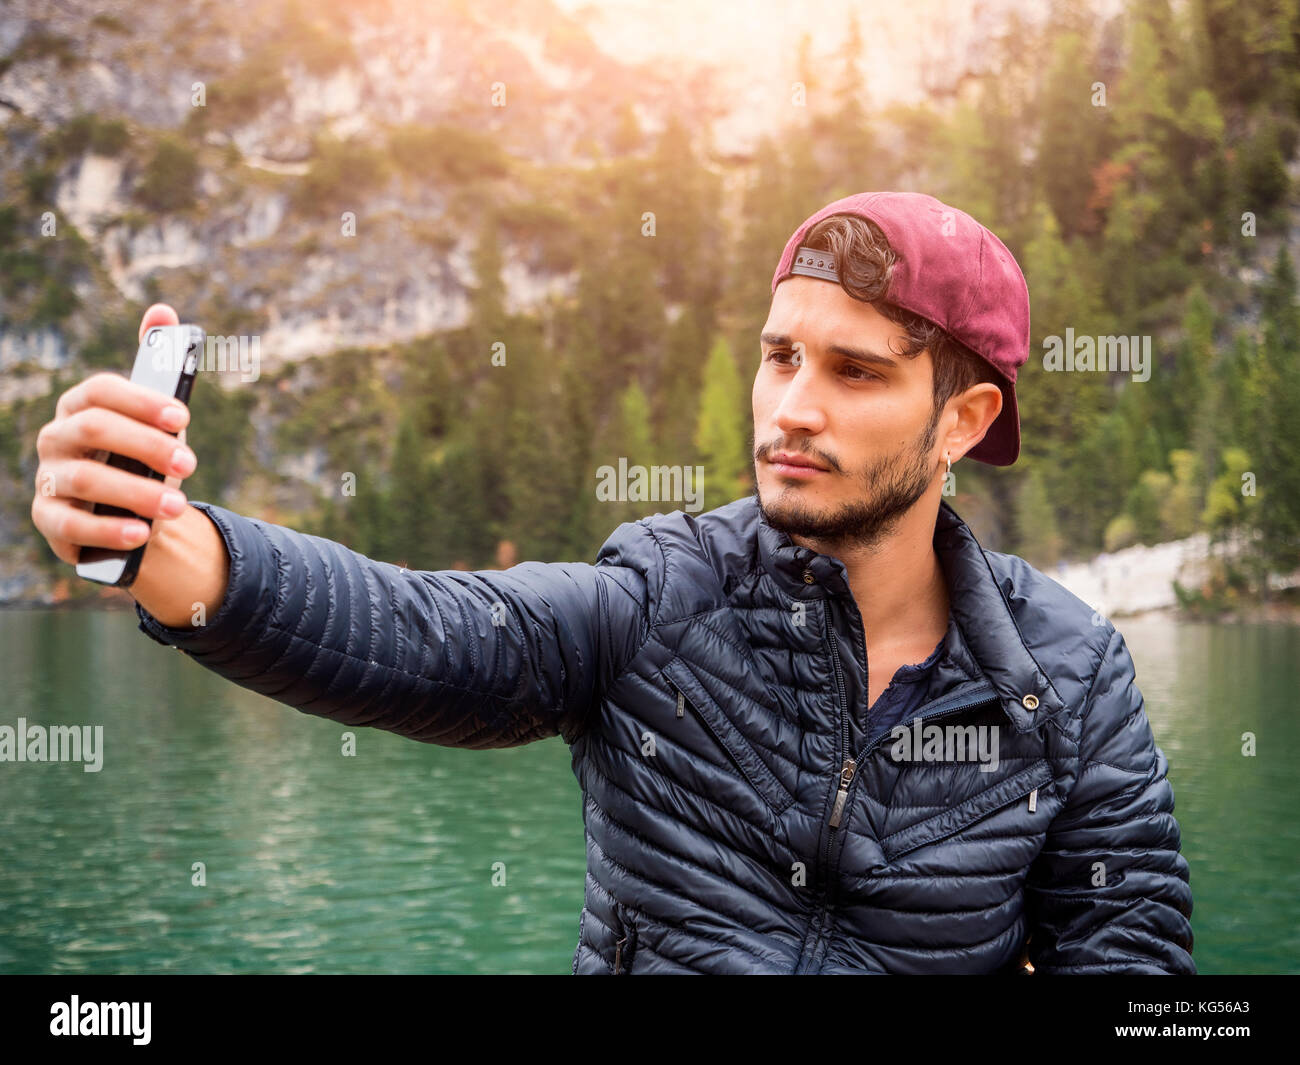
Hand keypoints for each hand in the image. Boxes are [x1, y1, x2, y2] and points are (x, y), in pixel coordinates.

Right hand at [30, 303, 198, 566]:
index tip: (184, 417)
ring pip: (86, 479)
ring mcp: (49, 479)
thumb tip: (162, 311)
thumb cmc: (142, 460)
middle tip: (190, 463)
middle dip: (146, 444)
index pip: (100, 390)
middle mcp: (57, 438)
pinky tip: (142, 533)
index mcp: (81, 407)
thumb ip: (159, 369)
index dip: (141, 401)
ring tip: (178, 506)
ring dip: (137, 492)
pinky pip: (71, 526)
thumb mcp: (155, 419)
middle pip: (94, 429)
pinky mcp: (50, 521)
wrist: (132, 515)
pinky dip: (108, 530)